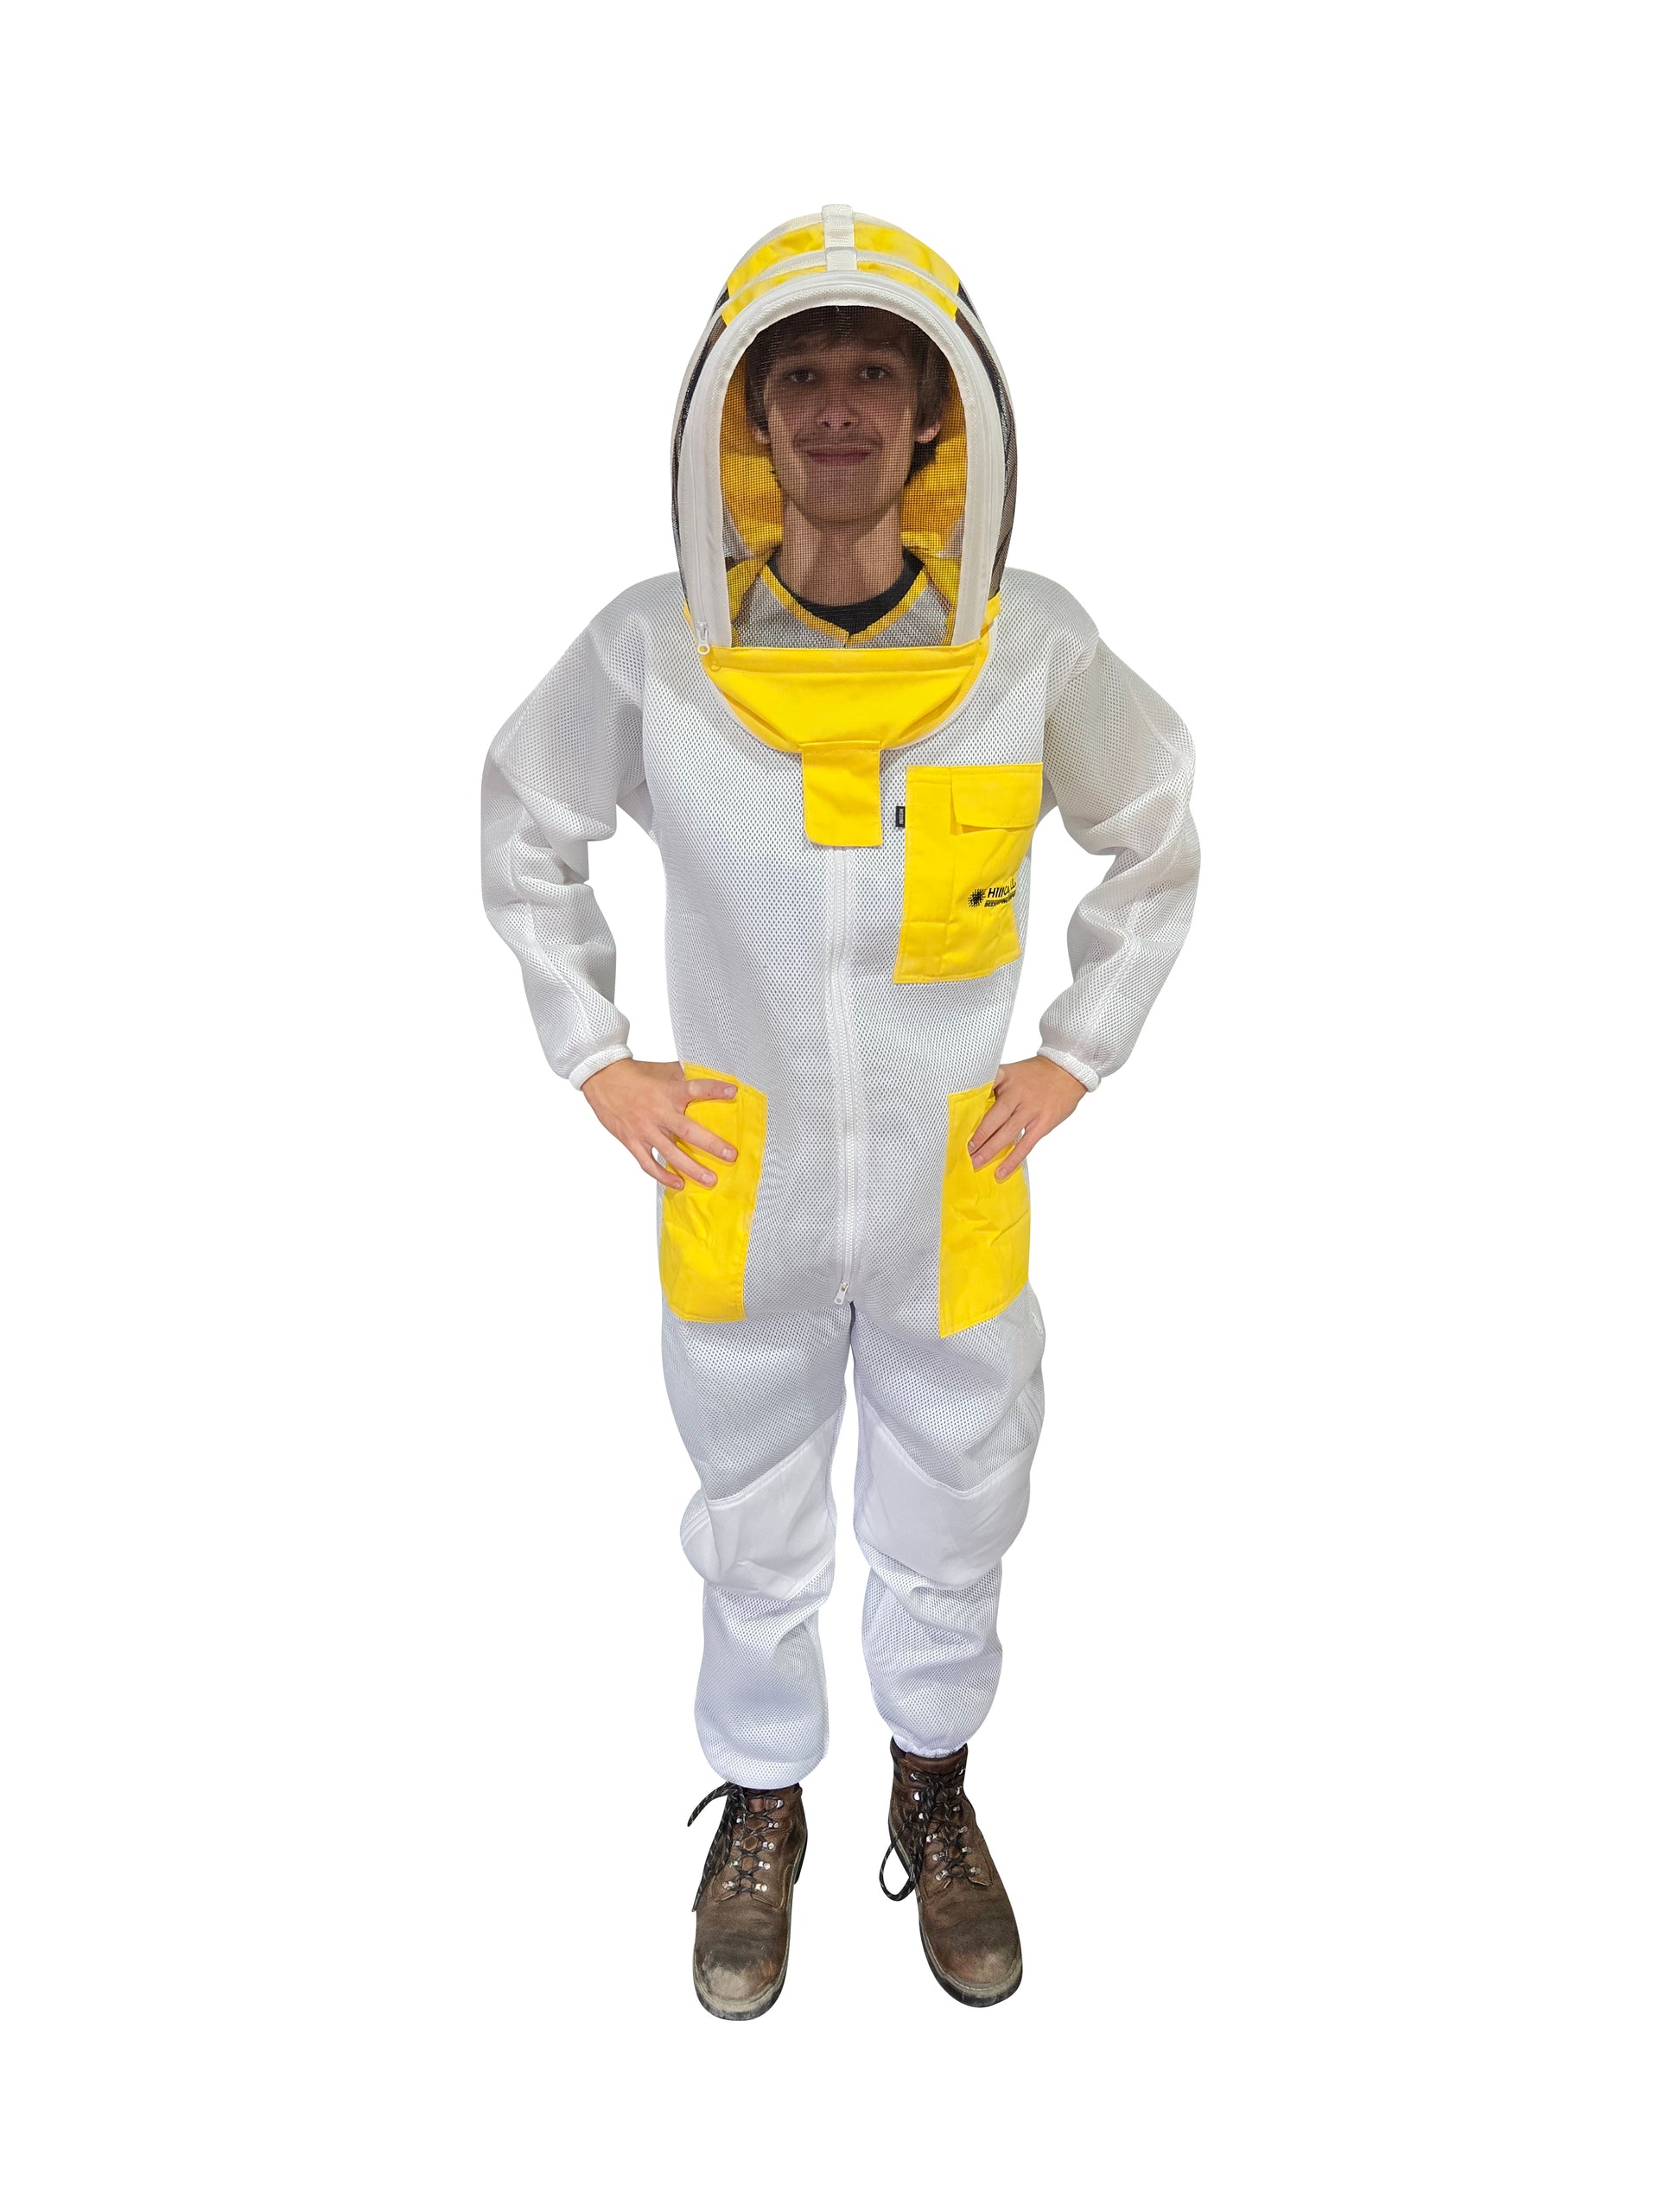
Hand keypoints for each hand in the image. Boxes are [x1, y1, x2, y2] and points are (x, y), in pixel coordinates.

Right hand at [581, 1059, 739, 1190]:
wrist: (602, 1078)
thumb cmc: (635, 1075)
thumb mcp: (661, 1071)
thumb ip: (683, 1076)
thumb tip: (707, 1074)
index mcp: (667, 1092)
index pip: (694, 1089)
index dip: (714, 1089)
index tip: (733, 1091)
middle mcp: (658, 1112)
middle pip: (687, 1131)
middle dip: (711, 1145)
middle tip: (730, 1156)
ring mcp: (644, 1130)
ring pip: (671, 1153)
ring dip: (692, 1169)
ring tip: (711, 1180)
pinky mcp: (632, 1141)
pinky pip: (648, 1164)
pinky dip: (663, 1176)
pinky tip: (679, 1184)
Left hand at [967, 1056, 1087, 1179]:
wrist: (1067, 1072)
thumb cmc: (1035, 1075)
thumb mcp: (1012, 1072)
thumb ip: (995, 1086)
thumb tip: (972, 1108)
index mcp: (1005, 1078)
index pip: (982, 1090)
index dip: (968, 1106)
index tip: (955, 1122)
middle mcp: (1016, 1093)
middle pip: (993, 1119)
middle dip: (977, 1137)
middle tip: (963, 1152)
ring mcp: (1030, 1109)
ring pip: (1007, 1134)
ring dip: (990, 1151)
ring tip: (975, 1164)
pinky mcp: (1043, 1123)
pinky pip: (1025, 1145)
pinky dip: (1012, 1160)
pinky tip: (1000, 1172)